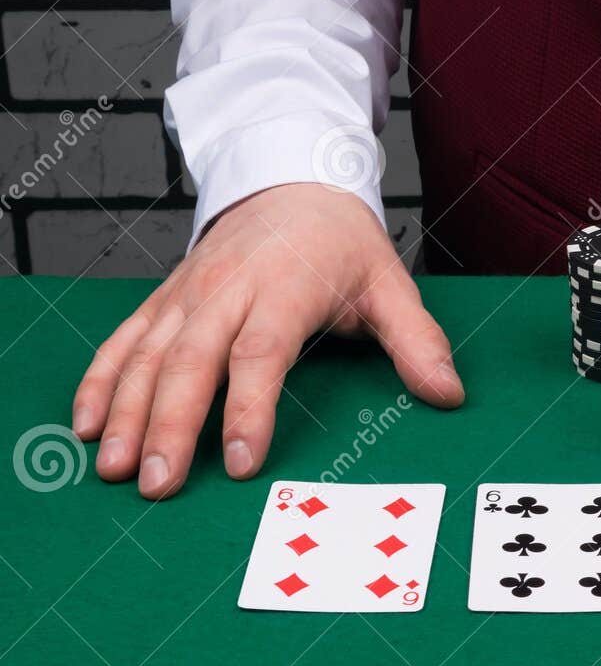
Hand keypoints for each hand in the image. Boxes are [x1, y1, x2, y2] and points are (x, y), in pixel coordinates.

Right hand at [72, 184, 464, 498]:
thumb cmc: (342, 244)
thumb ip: (416, 341)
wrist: (292, 182)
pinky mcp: (164, 300)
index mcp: (284, 289)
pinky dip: (101, 381)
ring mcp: (187, 295)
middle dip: (171, 426)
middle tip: (159, 483)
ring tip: (116, 469)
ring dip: (127, 413)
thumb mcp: (389, 284)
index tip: (243, 463)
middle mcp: (226, 292)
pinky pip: (124, 341)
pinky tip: (88, 426)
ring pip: (148, 356)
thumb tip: (449, 394)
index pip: (260, 354)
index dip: (249, 409)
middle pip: (191, 362)